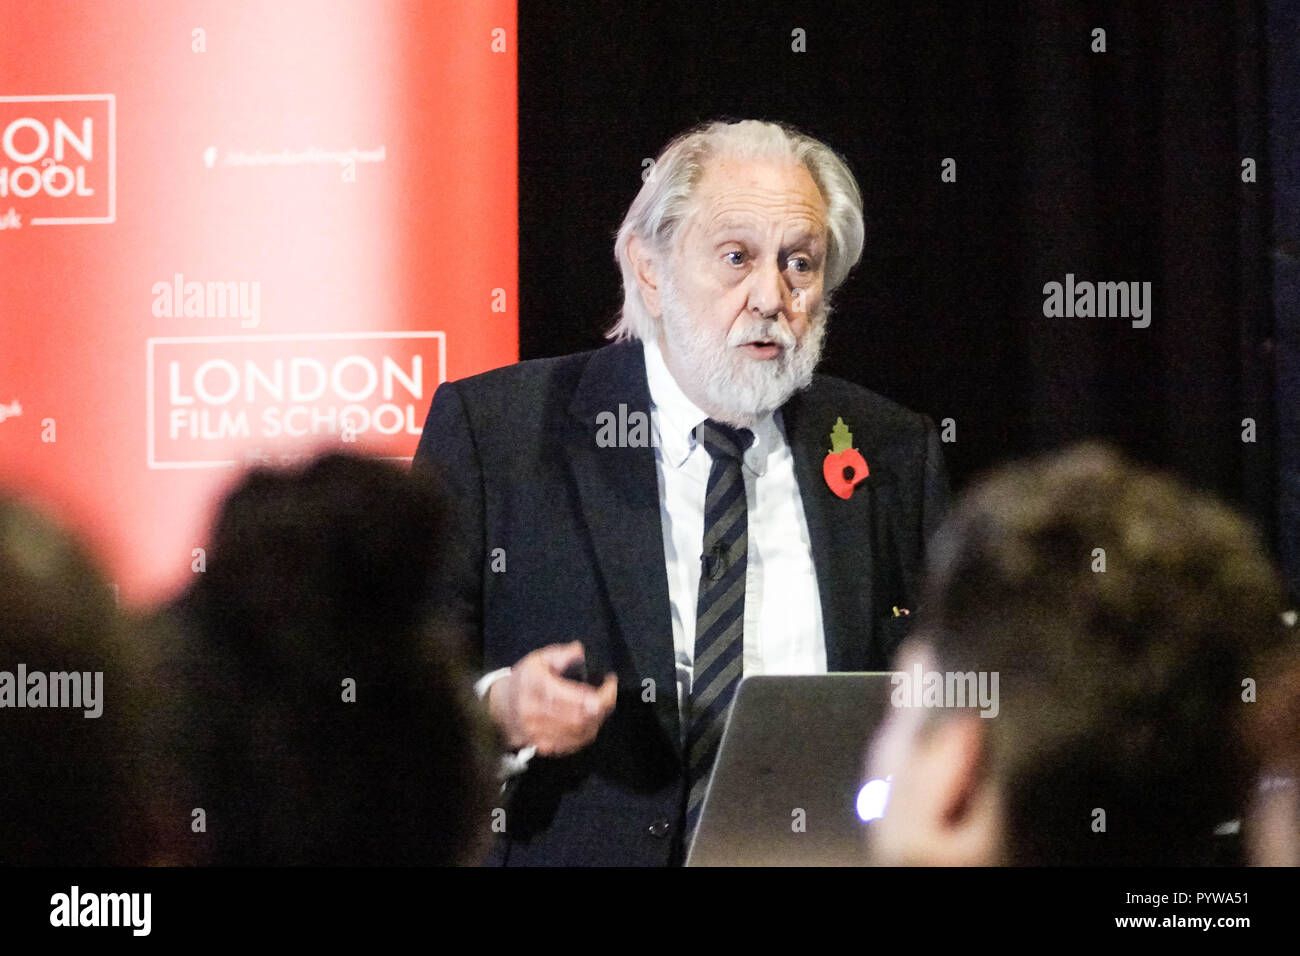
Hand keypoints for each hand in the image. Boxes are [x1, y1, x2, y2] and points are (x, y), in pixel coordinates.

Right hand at [487, 642, 616, 756]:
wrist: (498, 709)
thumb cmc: (523, 681)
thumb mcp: (538, 660)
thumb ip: (562, 654)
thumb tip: (581, 651)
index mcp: (537, 686)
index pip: (578, 698)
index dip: (602, 694)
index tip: (610, 683)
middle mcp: (536, 712)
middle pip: (582, 718)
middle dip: (603, 707)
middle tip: (608, 695)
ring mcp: (539, 733)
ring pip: (581, 733)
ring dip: (597, 721)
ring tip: (599, 706)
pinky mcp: (542, 747)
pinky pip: (573, 745)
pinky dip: (587, 734)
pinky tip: (588, 721)